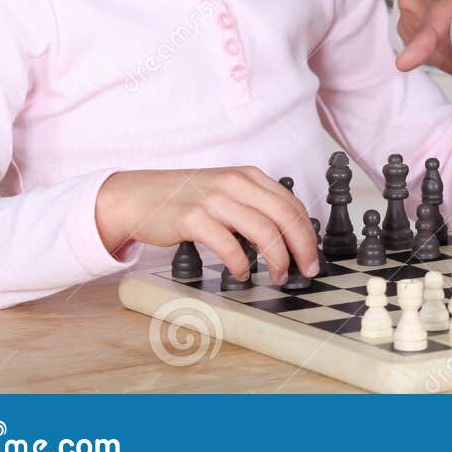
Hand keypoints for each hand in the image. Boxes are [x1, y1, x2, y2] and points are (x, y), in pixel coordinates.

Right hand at [94, 167, 316, 284]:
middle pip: (285, 216)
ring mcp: (214, 200)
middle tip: (307, 269)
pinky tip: (243, 274)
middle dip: (302, 247)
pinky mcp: (192, 218)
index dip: (308, 232)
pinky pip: (228, 245)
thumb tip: (287, 236)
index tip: (313, 254)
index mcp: (248, 176)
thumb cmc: (185, 198)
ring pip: (263, 230)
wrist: (138, 196)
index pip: (291, 203)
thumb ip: (253, 205)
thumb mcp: (226, 191)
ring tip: (280, 275)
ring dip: (278, 259)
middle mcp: (235, 183)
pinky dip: (241, 264)